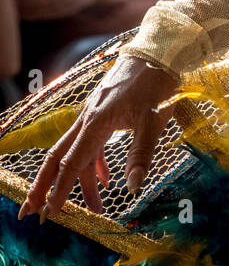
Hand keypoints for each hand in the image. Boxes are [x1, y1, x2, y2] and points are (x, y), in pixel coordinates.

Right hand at [17, 55, 177, 220]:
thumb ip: (142, 155)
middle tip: (33, 213)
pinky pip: (90, 142)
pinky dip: (94, 163)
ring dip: (80, 181)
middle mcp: (88, 118)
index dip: (60, 190)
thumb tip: (133, 188)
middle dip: (43, 187)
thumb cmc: (157, 84)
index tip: (49, 214)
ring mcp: (93, 113)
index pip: (72, 164)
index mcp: (97, 122)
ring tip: (94, 208)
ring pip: (76, 152)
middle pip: (58, 158)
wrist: (158, 51)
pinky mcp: (102, 110)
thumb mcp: (154, 120)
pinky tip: (105, 179)